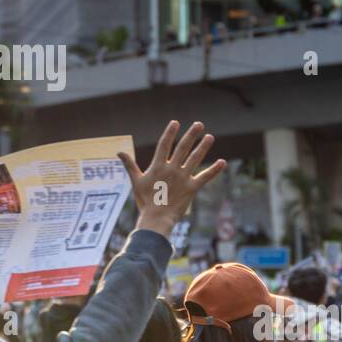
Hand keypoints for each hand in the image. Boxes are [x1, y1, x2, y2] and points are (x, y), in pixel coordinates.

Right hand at [119, 121, 225, 238]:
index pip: (164, 144)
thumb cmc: (145, 201)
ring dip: (203, 147)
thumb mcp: (136, 181)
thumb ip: (129, 165)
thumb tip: (119, 152)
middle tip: (199, 124)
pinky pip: (205, 177)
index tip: (175, 123)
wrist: (156, 219)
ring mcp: (183, 178)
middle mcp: (172, 169)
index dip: (170, 133)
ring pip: (195, 158)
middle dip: (191, 135)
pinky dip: (215, 170)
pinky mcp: (192, 188)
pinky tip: (223, 162)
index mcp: (158, 166)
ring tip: (210, 137)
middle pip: (183, 147)